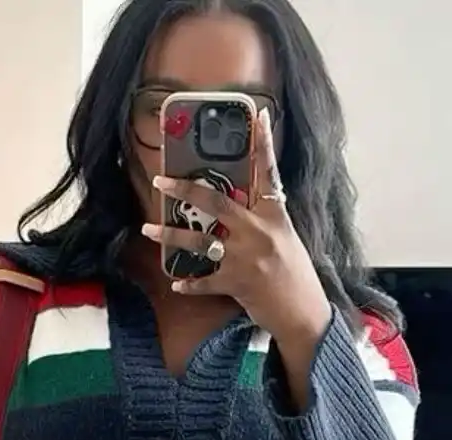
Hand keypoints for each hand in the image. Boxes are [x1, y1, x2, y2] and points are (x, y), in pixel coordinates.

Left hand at [143, 111, 331, 353]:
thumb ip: (263, 220)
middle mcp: (259, 232)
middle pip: (218, 202)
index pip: (269, 173)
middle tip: (161, 181)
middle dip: (186, 190)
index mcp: (275, 216)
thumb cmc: (295, 275)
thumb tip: (238, 207)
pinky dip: (190, 284)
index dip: (263, 145)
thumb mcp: (285, 238)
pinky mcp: (236, 284)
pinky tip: (177, 283)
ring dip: (172, 235)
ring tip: (148, 229)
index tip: (258, 116)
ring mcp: (246, 259)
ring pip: (201, 241)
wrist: (303, 312)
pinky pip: (205, 283)